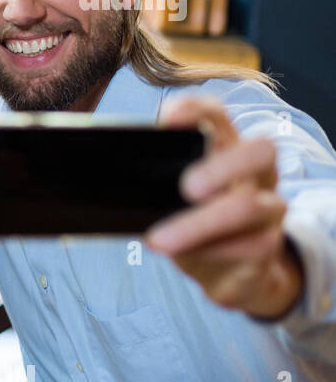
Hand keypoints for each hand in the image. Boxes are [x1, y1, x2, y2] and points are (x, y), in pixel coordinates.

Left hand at [145, 96, 303, 319]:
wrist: (229, 269)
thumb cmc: (190, 219)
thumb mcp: (169, 195)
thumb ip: (153, 178)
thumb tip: (112, 174)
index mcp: (227, 148)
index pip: (217, 115)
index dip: (197, 111)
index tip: (168, 119)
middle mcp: (256, 172)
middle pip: (261, 150)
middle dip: (222, 166)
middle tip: (186, 188)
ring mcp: (269, 207)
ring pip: (251, 207)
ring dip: (202, 224)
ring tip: (160, 240)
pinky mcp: (269, 245)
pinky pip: (254, 246)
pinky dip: (215, 251)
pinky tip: (188, 255)